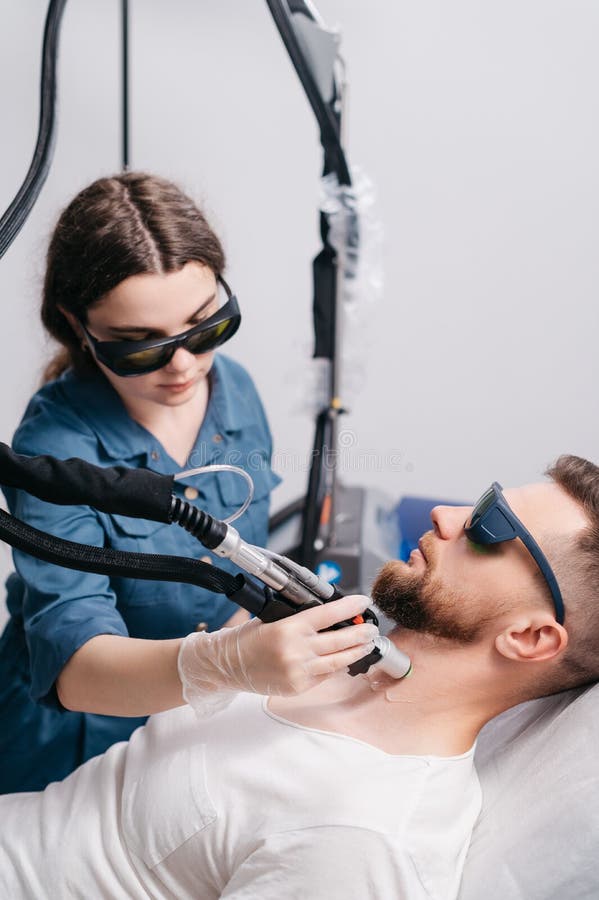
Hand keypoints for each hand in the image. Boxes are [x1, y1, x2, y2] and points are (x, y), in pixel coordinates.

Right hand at [178, 594, 378, 716]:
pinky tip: (344, 659)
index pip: (328, 614)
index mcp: (289, 628)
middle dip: (360, 633)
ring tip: (366, 644)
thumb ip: (300, 618)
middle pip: (339, 640)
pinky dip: (335, 667)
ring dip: (355, 652)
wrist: (228, 665)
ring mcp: (298, 671)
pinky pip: (324, 676)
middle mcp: (296, 650)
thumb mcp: (273, 618)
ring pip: (337, 661)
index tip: (363, 602)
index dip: (349, 608)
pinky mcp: (298, 687)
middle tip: (372, 628)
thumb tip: (330, 613)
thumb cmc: (249, 638)